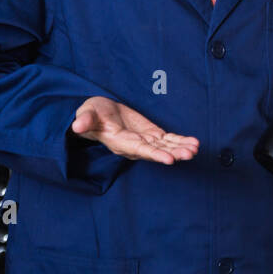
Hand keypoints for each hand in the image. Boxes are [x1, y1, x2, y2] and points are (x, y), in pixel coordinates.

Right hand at [70, 96, 198, 163]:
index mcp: (121, 142)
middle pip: (157, 151)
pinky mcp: (152, 134)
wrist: (100, 114)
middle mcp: (135, 146)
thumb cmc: (92, 114)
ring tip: (196, 149)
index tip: (170, 159)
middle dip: (174, 153)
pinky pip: (169, 140)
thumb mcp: (87, 114)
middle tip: (190, 153)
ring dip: (181, 148)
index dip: (155, 154)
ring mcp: (145, 141)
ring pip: (166, 147)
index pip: (140, 151)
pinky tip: (194, 143)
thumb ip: (85, 121)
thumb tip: (76, 125)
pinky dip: (181, 141)